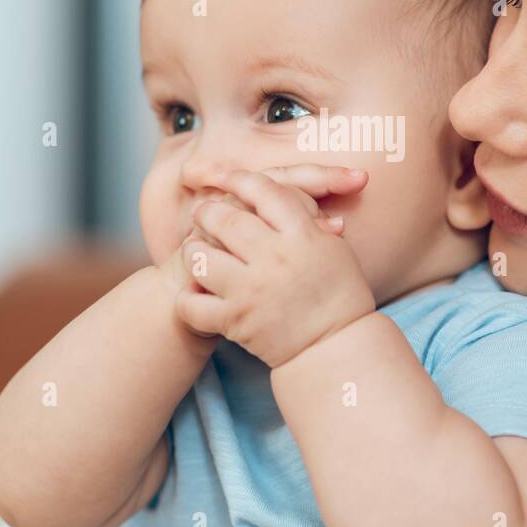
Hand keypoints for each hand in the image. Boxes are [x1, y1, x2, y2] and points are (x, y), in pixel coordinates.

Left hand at [175, 168, 375, 367]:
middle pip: (226, 219)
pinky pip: (193, 304)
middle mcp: (275, 258)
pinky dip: (187, 299)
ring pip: (201, 258)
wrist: (336, 347)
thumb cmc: (339, 293)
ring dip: (194, 252)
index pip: (265, 192)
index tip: (228, 180)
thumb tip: (287, 193)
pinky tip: (194, 293)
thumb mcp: (333, 249)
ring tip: (196, 252)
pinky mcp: (236, 321)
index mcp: (302, 235)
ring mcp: (252, 290)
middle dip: (208, 213)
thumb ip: (308, 219)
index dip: (241, 181)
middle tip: (203, 213)